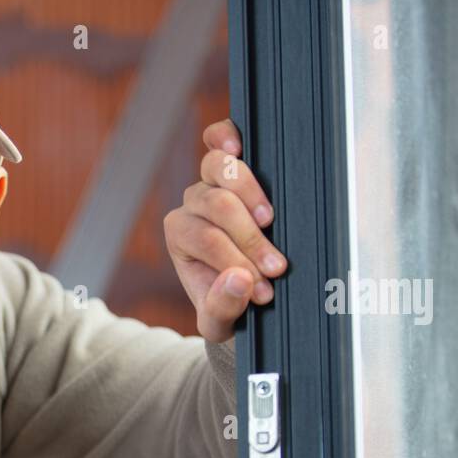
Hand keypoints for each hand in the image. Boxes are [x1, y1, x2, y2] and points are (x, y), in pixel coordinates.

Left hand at [163, 119, 287, 343]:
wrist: (241, 290)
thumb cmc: (228, 301)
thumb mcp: (219, 319)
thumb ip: (222, 306)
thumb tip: (239, 280)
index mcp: (181, 236)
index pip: (207, 240)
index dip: (236, 260)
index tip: (263, 290)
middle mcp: (192, 205)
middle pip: (217, 205)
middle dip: (250, 239)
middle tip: (276, 268)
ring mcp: (210, 181)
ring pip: (220, 170)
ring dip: (250, 193)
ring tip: (269, 222)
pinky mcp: (232, 165)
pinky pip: (220, 139)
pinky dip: (227, 138)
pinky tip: (240, 148)